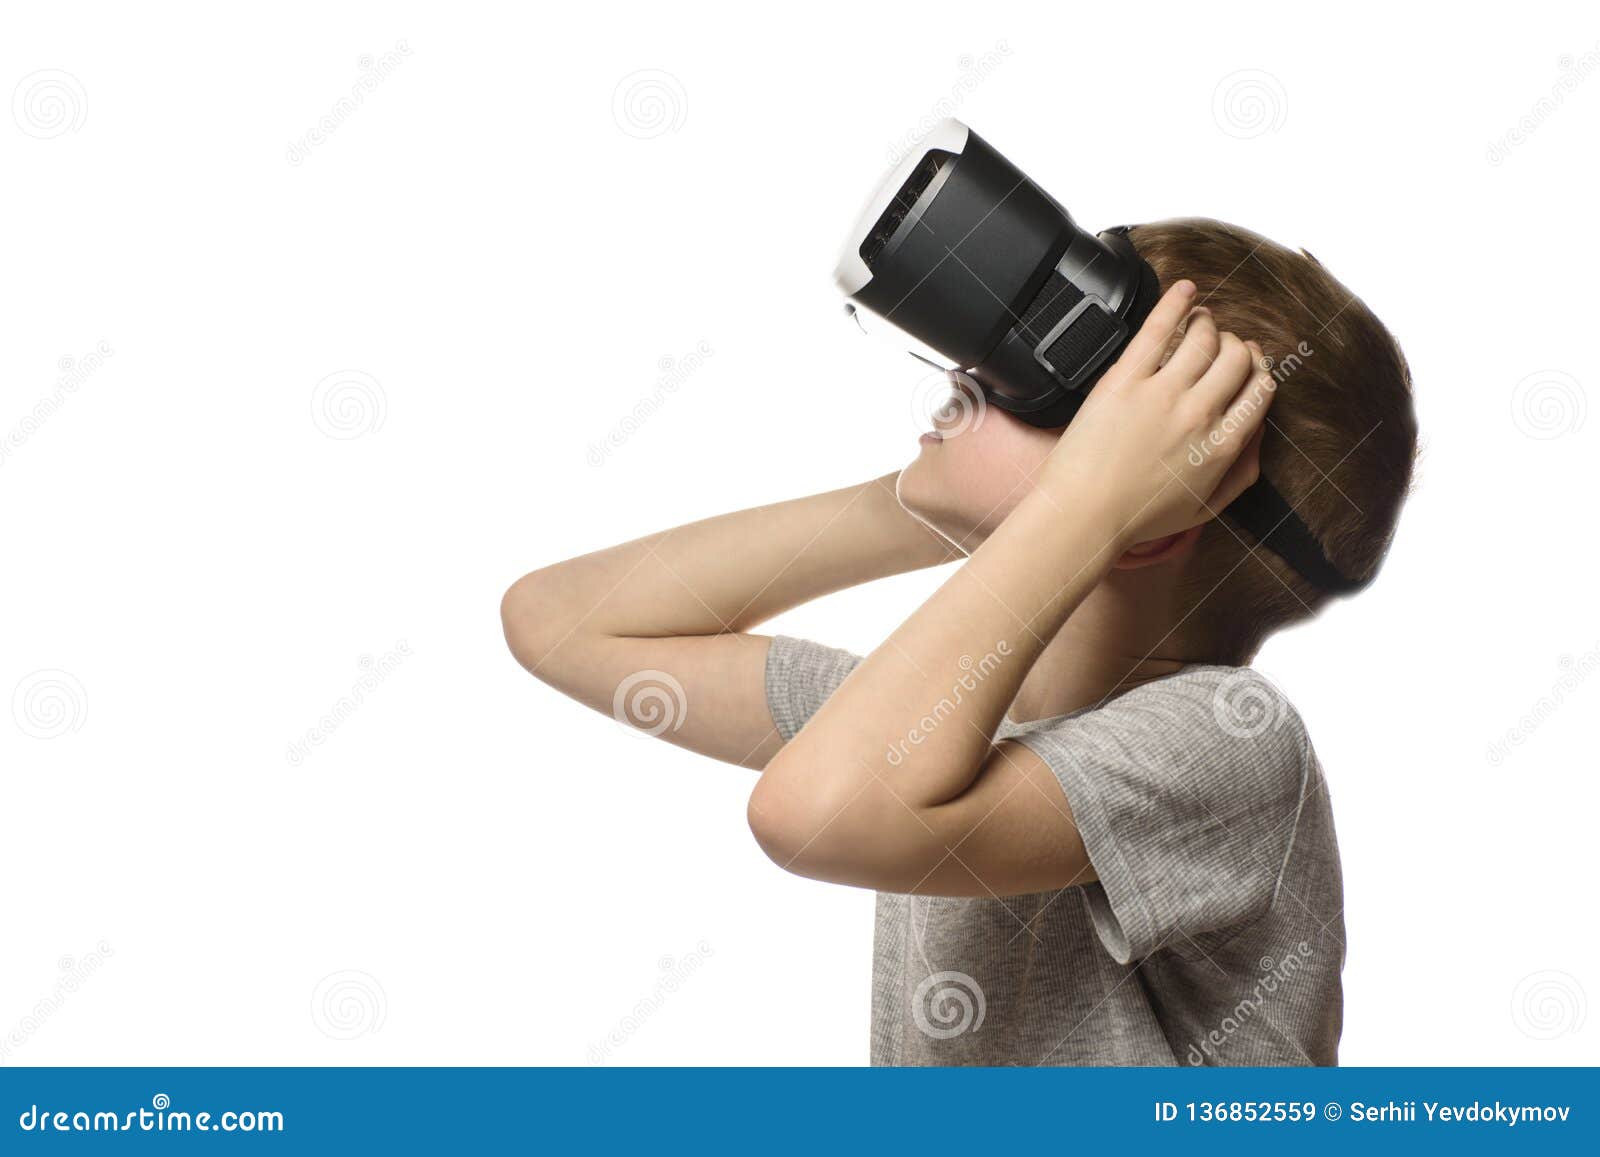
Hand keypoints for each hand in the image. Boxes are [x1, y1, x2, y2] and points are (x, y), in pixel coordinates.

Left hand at [1040, 280, 1275, 548]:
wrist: (1081, 515)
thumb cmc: (1138, 517)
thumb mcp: (1205, 509)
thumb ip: (1242, 474)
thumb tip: (1261, 436)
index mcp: (1222, 446)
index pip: (1260, 390)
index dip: (1259, 371)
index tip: (1249, 365)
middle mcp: (1199, 414)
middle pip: (1238, 358)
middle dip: (1237, 346)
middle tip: (1223, 345)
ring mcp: (1162, 394)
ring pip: (1205, 338)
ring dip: (1209, 324)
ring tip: (1201, 321)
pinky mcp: (1124, 380)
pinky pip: (1158, 329)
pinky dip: (1177, 302)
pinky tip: (1185, 289)